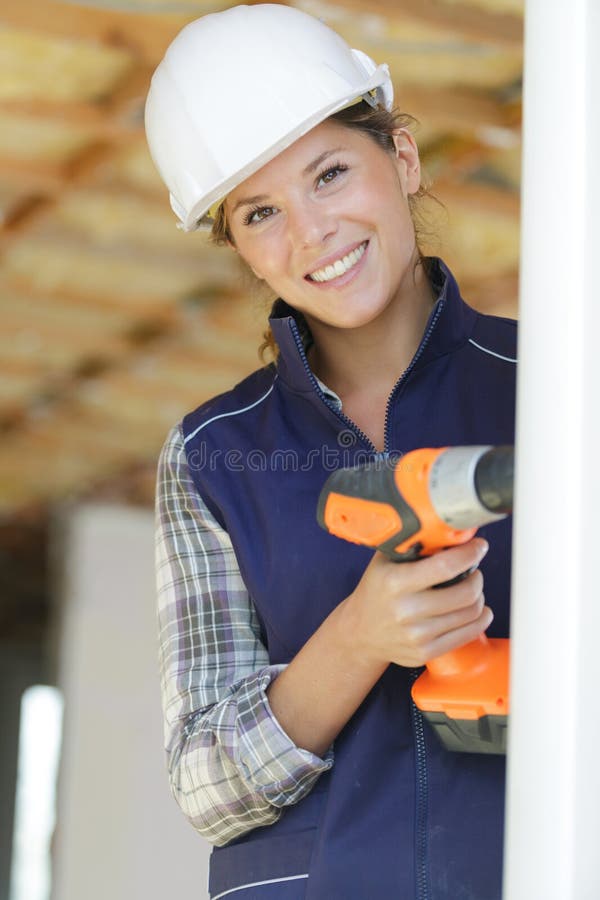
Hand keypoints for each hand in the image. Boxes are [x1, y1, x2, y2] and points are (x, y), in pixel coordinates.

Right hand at [340, 538, 491, 668]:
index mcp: (395, 582)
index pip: (445, 566)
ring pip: (471, 613)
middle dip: (477, 577)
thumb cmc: (376, 591)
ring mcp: (417, 635)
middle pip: (465, 593)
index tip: (478, 546)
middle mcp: (406, 610)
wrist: (359, 633)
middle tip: (473, 570)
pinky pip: (468, 634)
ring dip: (479, 596)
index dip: (470, 554)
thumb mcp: (385, 561)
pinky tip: (477, 609)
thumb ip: (413, 544)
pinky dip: (480, 619)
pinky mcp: (426, 652)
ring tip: (471, 588)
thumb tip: (449, 530)